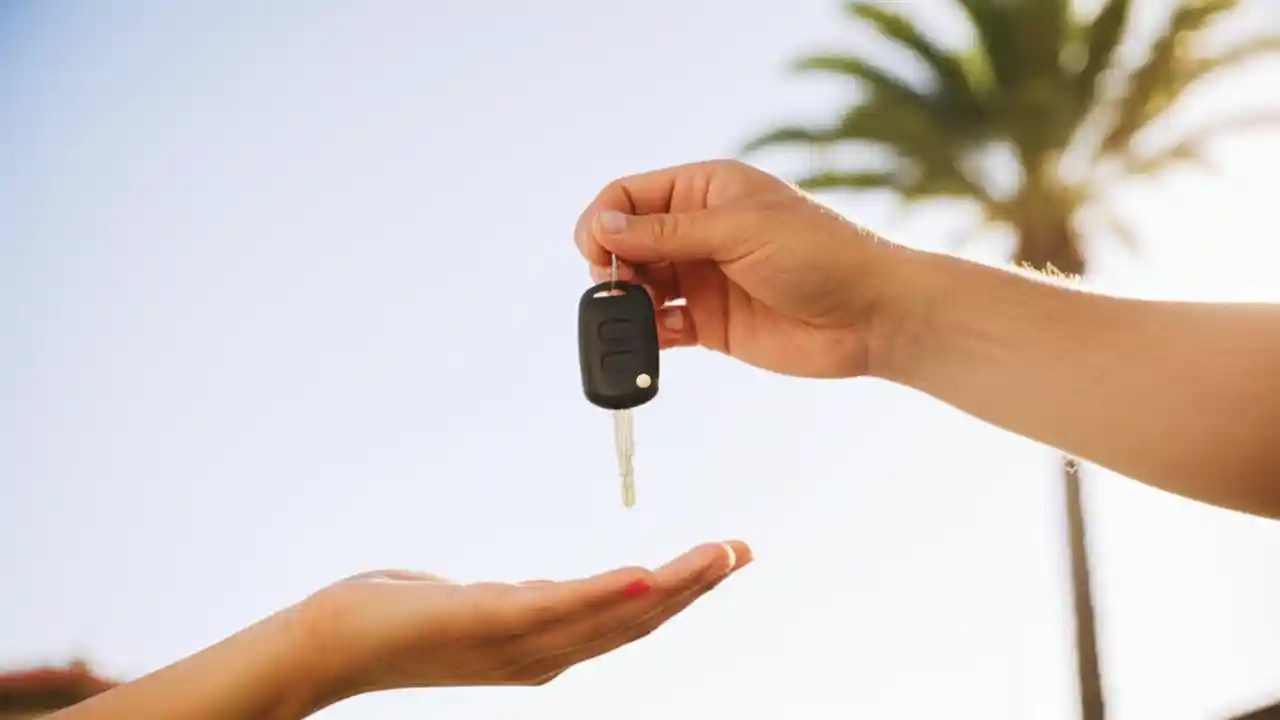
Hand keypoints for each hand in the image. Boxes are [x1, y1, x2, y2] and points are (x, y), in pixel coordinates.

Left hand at [289, 540, 750, 707]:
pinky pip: (558, 609)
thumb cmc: (396, 621)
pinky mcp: (486, 623)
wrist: (328, 643)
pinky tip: (645, 574)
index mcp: (542, 646)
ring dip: (672, 587)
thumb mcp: (478, 605)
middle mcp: (540, 654)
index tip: (722, 558)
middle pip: (635, 620)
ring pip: (611, 615)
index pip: (628, 619)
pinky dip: (607, 594)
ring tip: (715, 556)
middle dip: (695, 587)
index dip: (682, 593)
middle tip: (741, 551)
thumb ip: (522, 601)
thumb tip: (554, 590)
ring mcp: (516, 643)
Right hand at [574, 159, 906, 377]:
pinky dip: (649, 336)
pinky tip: (657, 340)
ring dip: (627, 302)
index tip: (596, 250)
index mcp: (705, 191)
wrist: (873, 315)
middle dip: (613, 265)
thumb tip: (602, 226)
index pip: (629, 196)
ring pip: (639, 288)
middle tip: (622, 286)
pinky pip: (661, 328)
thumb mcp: (739, 229)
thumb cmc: (819, 253)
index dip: (604, 220)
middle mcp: (698, 233)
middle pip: (626, 244)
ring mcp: (702, 280)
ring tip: (639, 314)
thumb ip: (668, 231)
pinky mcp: (710, 325)